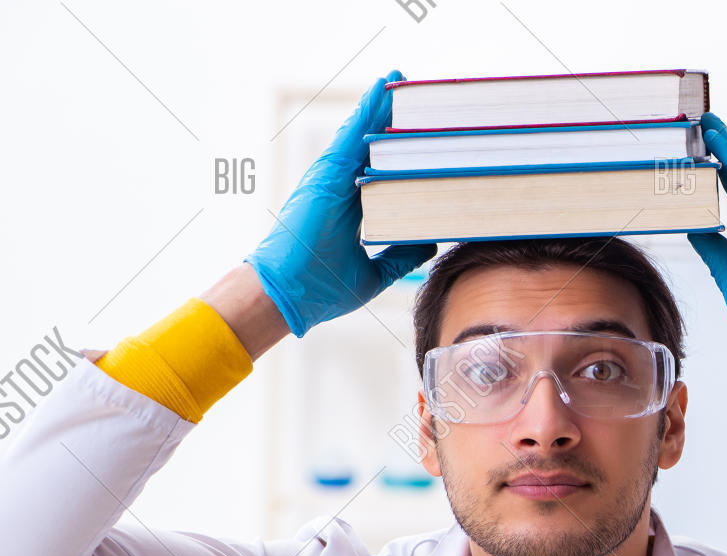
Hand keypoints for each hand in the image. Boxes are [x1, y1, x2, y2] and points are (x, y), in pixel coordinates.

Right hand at [246, 70, 435, 337]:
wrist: (288, 293)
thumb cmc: (322, 288)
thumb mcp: (375, 273)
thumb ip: (400, 257)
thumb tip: (429, 242)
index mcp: (350, 209)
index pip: (379, 173)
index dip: (398, 154)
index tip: (420, 138)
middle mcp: (340, 189)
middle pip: (371, 148)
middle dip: (391, 122)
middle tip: (416, 96)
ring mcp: (331, 179)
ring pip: (361, 135)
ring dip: (381, 107)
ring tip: (402, 80)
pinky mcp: (326, 176)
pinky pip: (351, 136)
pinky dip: (367, 111)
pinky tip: (383, 90)